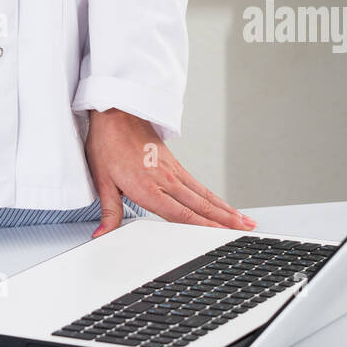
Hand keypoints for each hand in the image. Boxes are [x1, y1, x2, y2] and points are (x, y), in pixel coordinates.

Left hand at [84, 108, 256, 237]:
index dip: (203, 226)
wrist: (115, 112)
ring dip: (225, 209)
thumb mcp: (101, 179)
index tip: (220, 235)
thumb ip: (109, 211)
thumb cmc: (108, 142)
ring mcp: (172, 171)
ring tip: (243, 220)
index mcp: (147, 187)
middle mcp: (165, 179)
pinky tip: (220, 203)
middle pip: (200, 204)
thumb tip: (103, 234)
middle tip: (245, 230)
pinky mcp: (174, 163)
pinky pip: (198, 184)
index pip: (180, 213)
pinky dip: (213, 196)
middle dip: (224, 220)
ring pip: (203, 194)